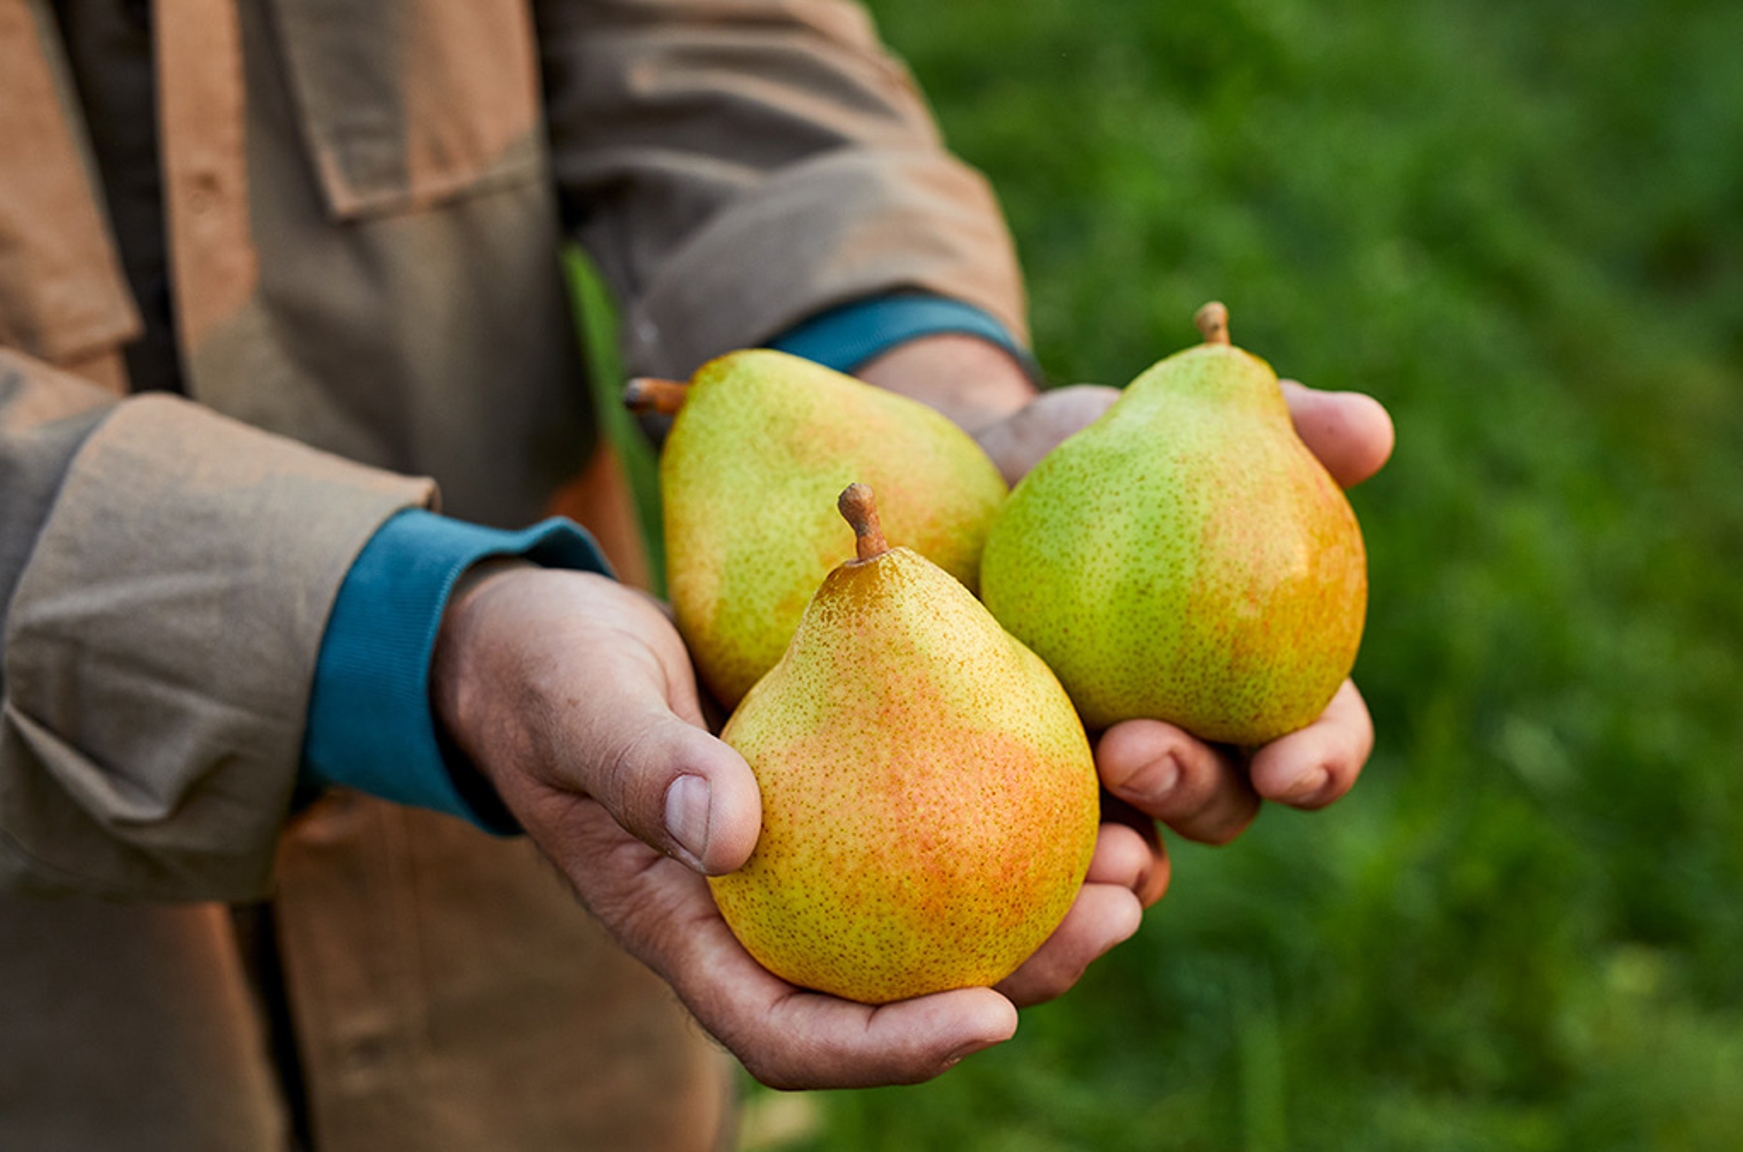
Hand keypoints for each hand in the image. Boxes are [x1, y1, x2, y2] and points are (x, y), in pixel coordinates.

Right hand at [429, 566, 1141, 1086]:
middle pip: (899, 992)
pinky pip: (943, 831)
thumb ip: (642, 765)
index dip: (891, 1047)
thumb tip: (732, 834)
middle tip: (1116, 913)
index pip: (793, 1030)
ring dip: (1042, 907)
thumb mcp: (581, 704)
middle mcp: (769, 915)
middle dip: (1016, 978)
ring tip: (1134, 860)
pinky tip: (1093, 778)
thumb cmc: (546, 675)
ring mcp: (815, 863)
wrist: (548, 637)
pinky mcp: (851, 797)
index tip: (989, 1016)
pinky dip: (1018, 819)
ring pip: (940, 919)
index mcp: (693, 930)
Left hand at [973, 378, 1395, 892]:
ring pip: (1135, 854)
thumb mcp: (1177, 416)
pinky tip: (1010, 854)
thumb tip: (1366, 430)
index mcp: (1259, 677)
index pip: (1319, 739)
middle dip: (1195, 794)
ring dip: (1123, 857)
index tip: (1290, 761)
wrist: (962, 472)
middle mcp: (1189, 742)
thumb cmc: (1097, 449)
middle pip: (1222, 803)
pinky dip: (1041, 873)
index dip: (1321, 761)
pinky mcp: (1017, 784)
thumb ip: (1280, 417)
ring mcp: (1100, 777)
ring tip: (1085, 833)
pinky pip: (1036, 858)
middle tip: (1138, 748)